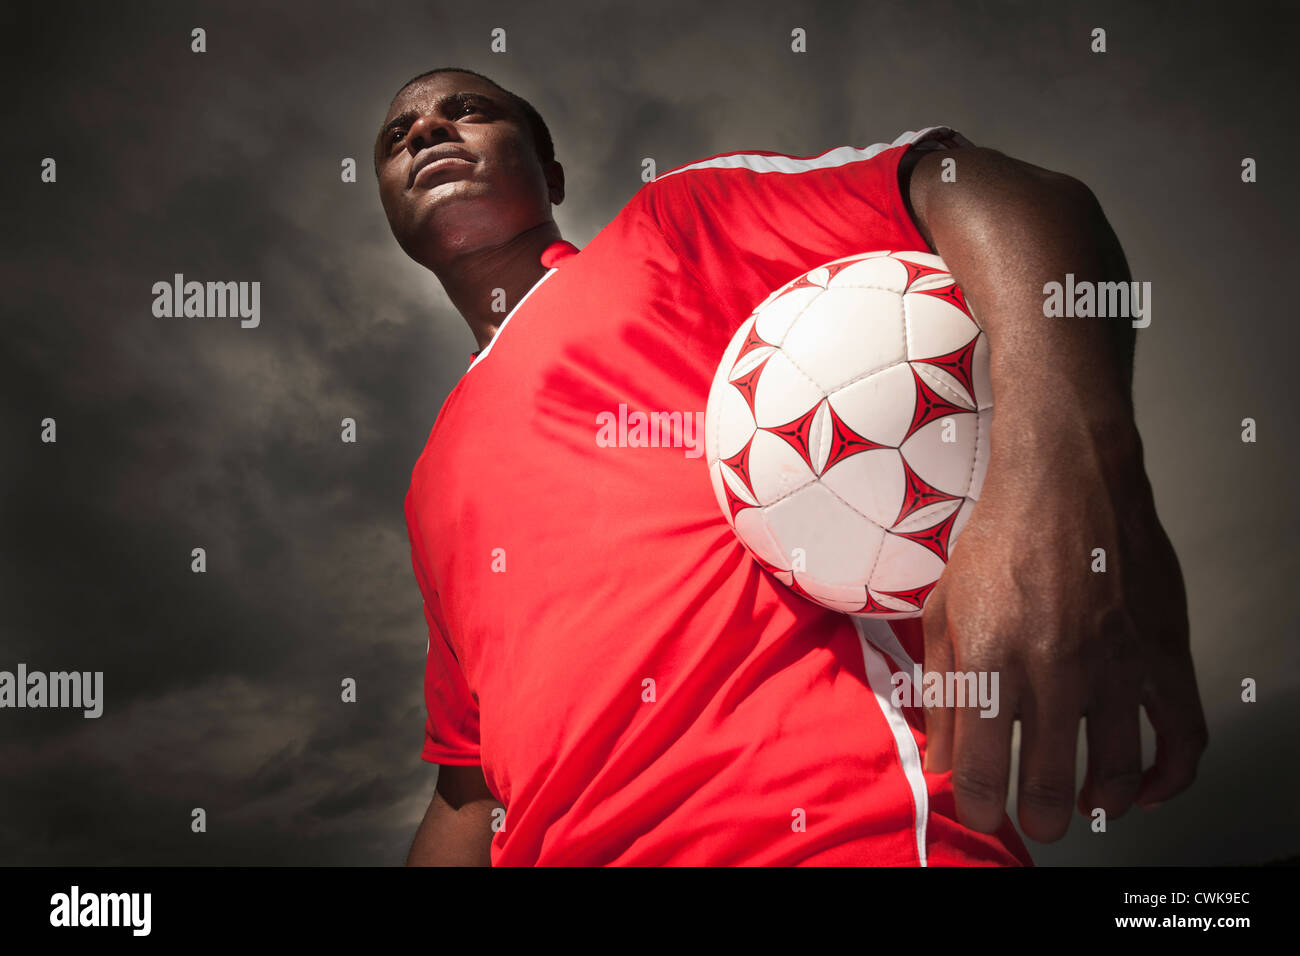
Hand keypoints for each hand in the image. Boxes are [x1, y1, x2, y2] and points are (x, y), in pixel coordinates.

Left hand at [920, 413, 1207, 842]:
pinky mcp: (1162, 652)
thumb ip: (942, 690)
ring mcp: (1115, 662)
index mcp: (990, 655)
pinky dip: (1166, 778)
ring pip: (1112, 771)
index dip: (976, 804)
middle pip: (1045, 782)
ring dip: (1093, 803)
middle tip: (1031, 818)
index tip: (978, 807)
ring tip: (1079, 804)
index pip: (980, 767)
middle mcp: (1053, 665)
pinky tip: (1142, 788)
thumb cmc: (1000, 539)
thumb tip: (943, 759)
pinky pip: (1181, 737)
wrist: (1069, 478)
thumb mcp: (945, 609)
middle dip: (1034, 816)